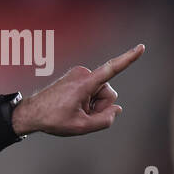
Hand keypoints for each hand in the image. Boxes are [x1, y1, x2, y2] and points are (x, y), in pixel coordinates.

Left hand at [10, 44, 142, 136]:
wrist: (31, 113)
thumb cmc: (53, 119)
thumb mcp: (80, 126)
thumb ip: (104, 120)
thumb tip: (117, 110)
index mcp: (84, 83)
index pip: (111, 69)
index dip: (128, 59)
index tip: (141, 47)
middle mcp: (83, 74)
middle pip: (108, 94)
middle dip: (100, 107)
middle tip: (81, 115)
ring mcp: (79, 74)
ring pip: (101, 93)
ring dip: (93, 105)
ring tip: (75, 111)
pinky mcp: (77, 77)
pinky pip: (92, 91)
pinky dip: (87, 101)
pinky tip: (74, 107)